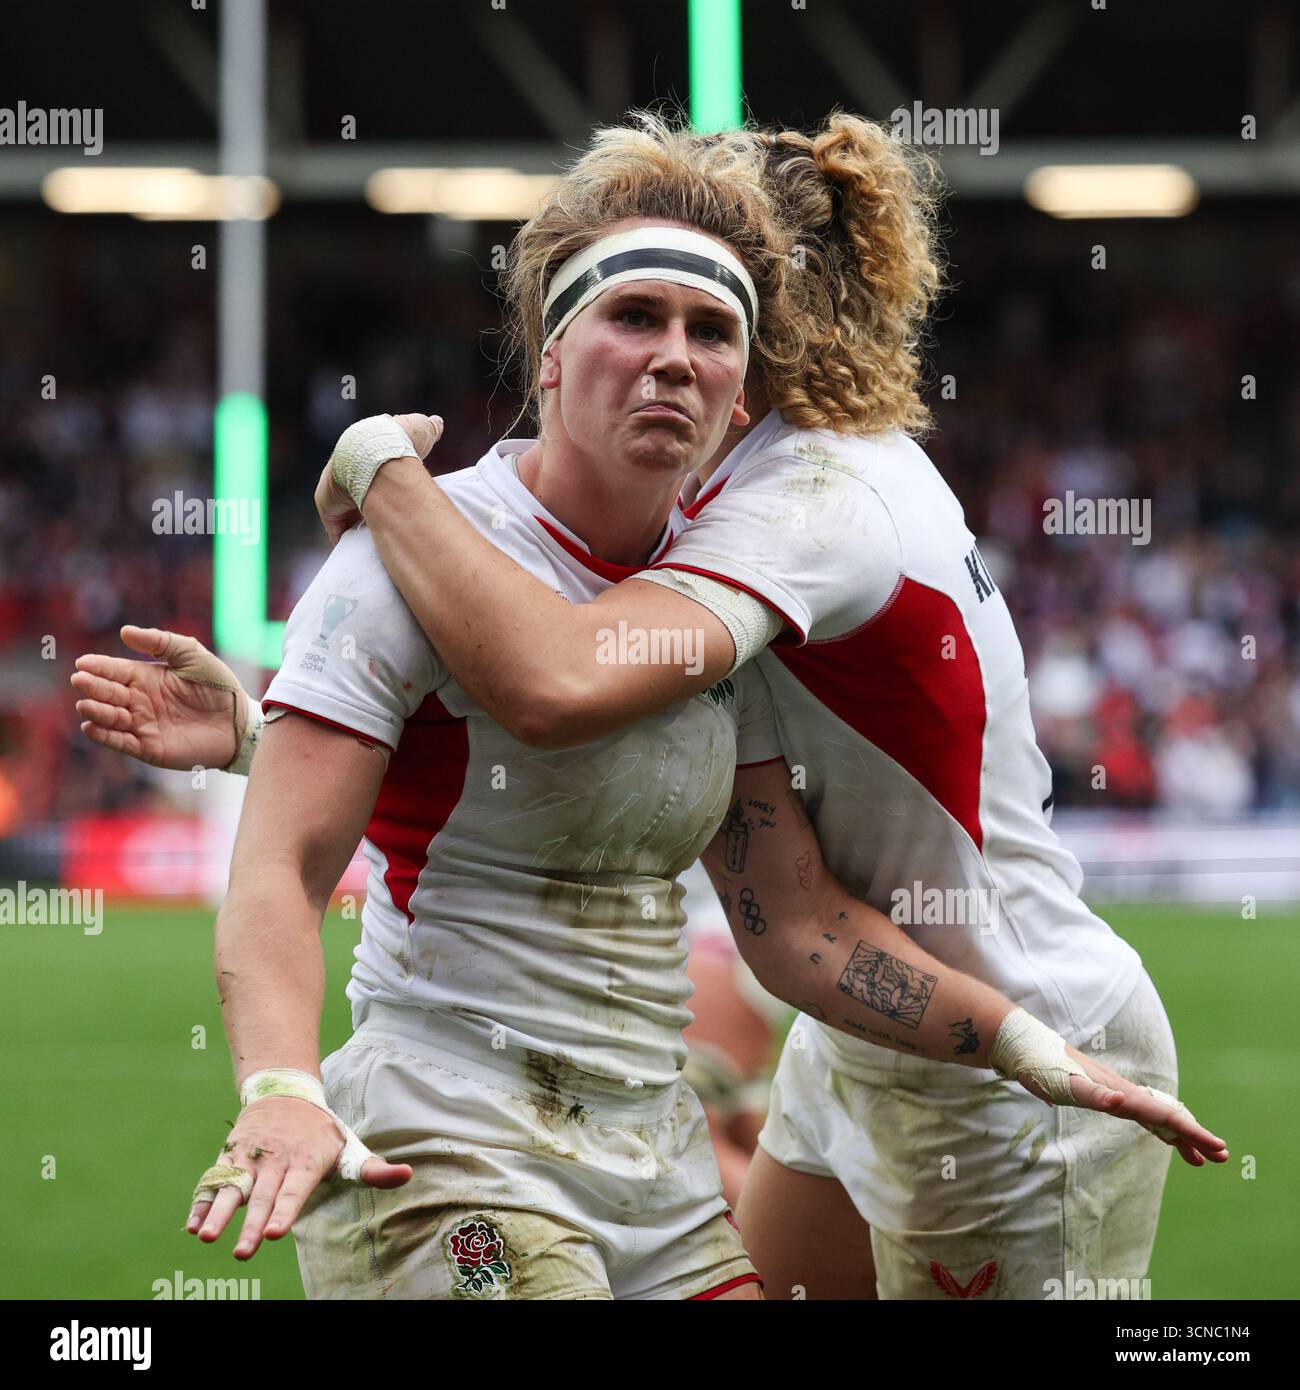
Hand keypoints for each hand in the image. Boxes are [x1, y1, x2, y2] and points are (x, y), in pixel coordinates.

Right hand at [71, 626, 245, 771]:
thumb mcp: (192, 656)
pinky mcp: (149, 748)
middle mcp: (139, 701)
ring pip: (110, 718)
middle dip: (93, 687)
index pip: (115, 671)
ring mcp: (143, 725)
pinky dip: (104, 736)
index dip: (99, 667)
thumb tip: (125, 632)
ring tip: (86, 704)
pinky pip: (121, 742)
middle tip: (81, 680)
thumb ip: (161, 642)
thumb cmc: (218, 686)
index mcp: (146, 677)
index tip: (83, 663)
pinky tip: (91, 726)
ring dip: (96, 711)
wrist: (240, 722)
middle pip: (108, 693)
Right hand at [186, 1096, 412, 1260]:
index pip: (294, 1190)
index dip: (284, 1211)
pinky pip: (214, 1180)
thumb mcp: (349, 1147)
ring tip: (205, 1236)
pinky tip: (193, 1224)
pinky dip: (202, 1201)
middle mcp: (275, 1161)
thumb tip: (408, 1175)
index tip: (275, 1233)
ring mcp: (250, 1159)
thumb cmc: (322, 1132)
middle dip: (251, 1224)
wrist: (286, 1092)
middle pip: (262, 1196)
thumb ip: (373, 1169)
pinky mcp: (230, 1157)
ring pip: (233, 1188)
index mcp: (305, 1162)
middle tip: (243, 1252)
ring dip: (218, 1212)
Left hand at [315, 412, 443, 544]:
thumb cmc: (399, 439)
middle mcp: (345, 471)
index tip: (391, 500)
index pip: (369, 474)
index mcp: (363, 455)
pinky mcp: (327, 505)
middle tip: (384, 524)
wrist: (374, 451)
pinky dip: (343, 538)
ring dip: (355, 526)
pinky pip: (335, 527)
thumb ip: (428, 428)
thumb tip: (437, 423)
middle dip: (367, 509)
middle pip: (355, 496)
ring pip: (345, 513)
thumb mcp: (419, 429)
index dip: (380, 489)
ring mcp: (334, 488)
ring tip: (373, 540)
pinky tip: (355, 550)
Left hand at [1018, 1044, 1228, 1167]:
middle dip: (1194, 1136)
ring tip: (1200, 1160)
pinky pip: (1140, 1116)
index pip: (1164, 1115)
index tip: (1216, 1148)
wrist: (1025, 1047)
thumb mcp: (1067, 1083)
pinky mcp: (1104, 1095)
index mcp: (1120, 1092)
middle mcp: (1123, 1092)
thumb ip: (1095, 1094)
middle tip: (1222, 1157)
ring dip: (1180, 1137)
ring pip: (1157, 1118)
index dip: (1191, 1132)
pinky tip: (1164, 1137)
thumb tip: (1122, 1103)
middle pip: (1168, 1116)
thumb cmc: (1044, 1066)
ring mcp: (1115, 1093)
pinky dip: (1157, 1129)